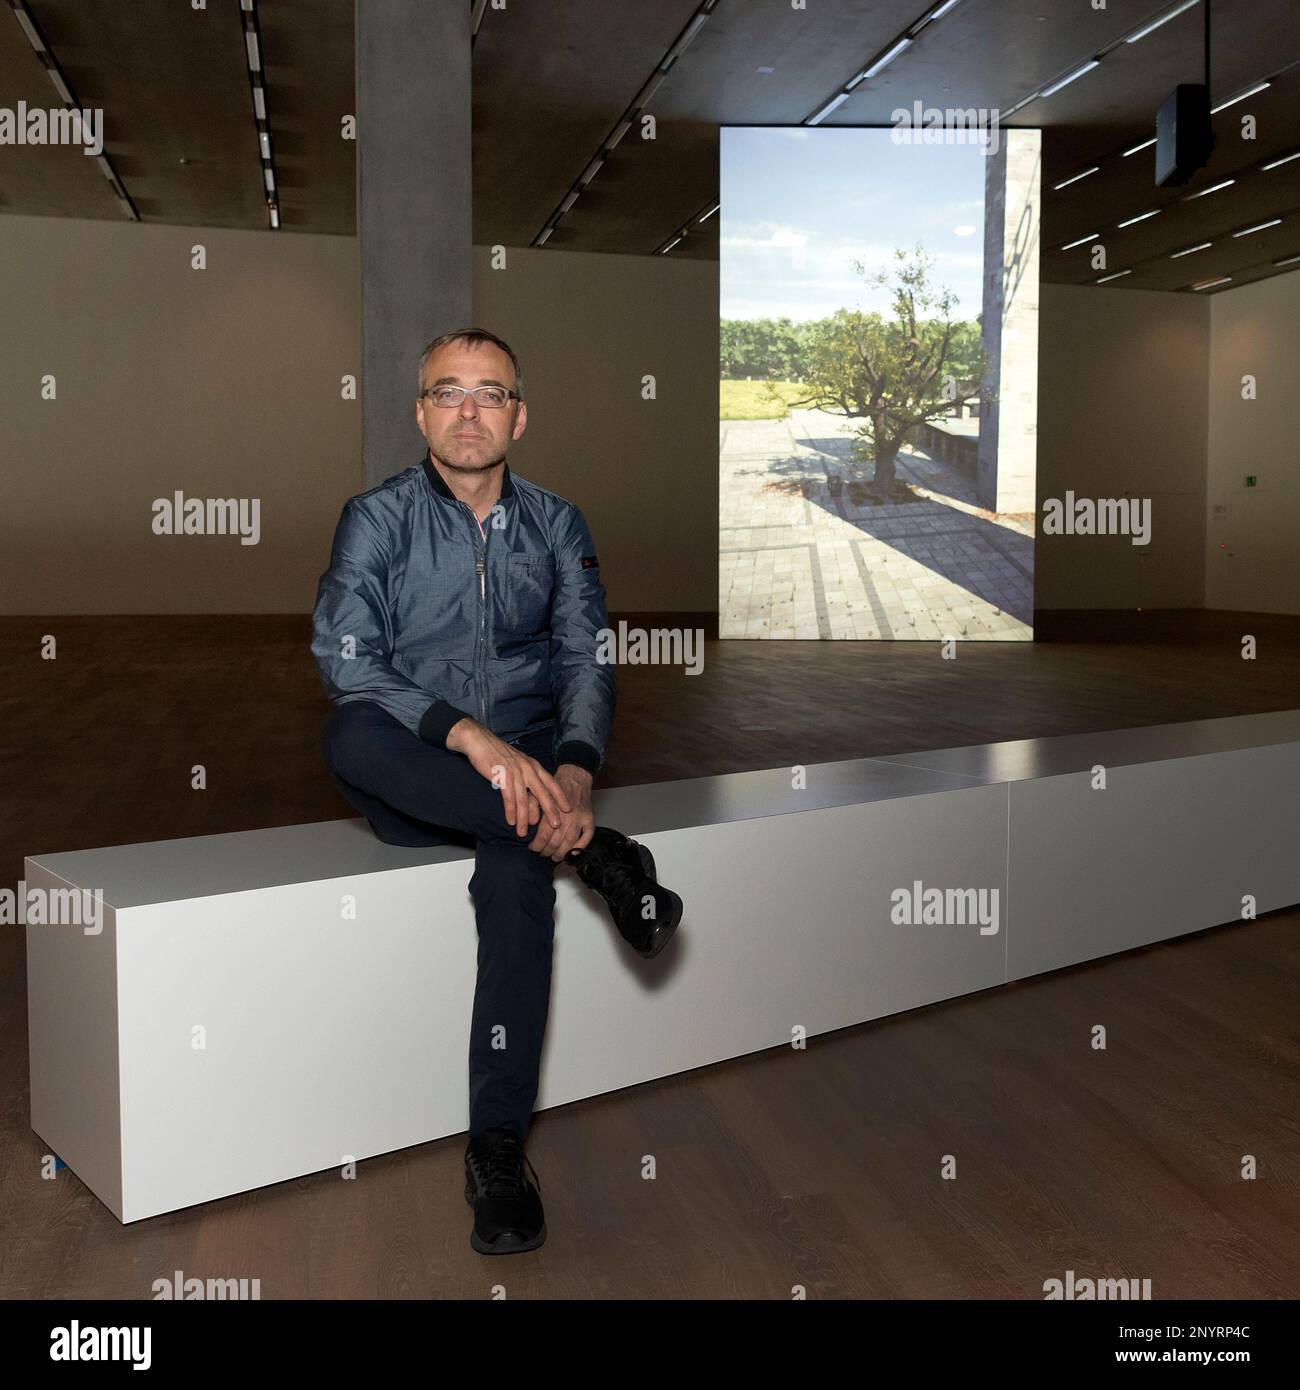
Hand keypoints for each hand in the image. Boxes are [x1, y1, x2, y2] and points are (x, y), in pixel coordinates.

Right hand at [449, 719, 570, 837]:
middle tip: (556, 826)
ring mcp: (516, 773)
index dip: (560, 797)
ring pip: (523, 800)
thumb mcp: (519, 762)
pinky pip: (509, 798)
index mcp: (534, 766)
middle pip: (543, 794)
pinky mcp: (502, 776)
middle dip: (550, 811)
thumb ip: (528, 775)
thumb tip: (533, 793)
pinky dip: (510, 811)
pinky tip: (510, 822)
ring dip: (524, 818)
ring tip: (523, 832)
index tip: (568, 809)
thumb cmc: (499, 754)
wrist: (481, 742)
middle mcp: (528, 769)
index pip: (552, 783)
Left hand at [530, 764, 594, 861]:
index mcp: (553, 809)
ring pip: (570, 841)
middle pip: (556, 841)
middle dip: (547, 851)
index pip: (543, 835)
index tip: (533, 848)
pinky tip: (573, 853)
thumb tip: (527, 823)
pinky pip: (587, 836)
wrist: (575, 776)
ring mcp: (580, 818)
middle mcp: (567, 816)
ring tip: (556, 857)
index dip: (537, 845)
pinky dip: (581, 846)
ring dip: (562, 853)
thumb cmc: (556, 785)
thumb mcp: (539, 792)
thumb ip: (532, 807)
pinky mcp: (590, 818)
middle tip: (543, 854)